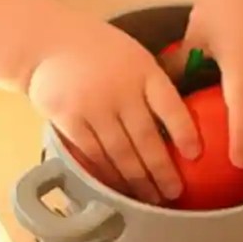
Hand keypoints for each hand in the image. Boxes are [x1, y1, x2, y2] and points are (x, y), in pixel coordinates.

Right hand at [24, 11, 200, 204]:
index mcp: (143, 71)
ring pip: (121, 154)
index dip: (184, 133)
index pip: (170, 106)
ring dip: (138, 181)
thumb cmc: (99, 50)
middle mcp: (121, 91)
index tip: (194, 155)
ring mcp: (94, 108)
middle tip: (174, 193)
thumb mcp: (134, 55)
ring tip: (151, 198)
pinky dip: (108, 175)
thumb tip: (180, 124)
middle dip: (162, 171)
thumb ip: (153, 84)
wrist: (48, 43)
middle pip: (146, 139)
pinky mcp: (70, 121)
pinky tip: (119, 188)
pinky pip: (94, 155)